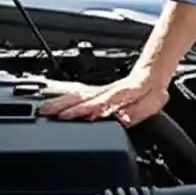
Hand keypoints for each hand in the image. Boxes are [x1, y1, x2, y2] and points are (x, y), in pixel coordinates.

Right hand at [37, 66, 169, 126]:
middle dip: (61, 105)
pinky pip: (77, 91)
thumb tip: (122, 119)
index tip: (66, 115)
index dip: (81, 110)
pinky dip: (62, 92)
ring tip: (43, 107)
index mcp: (117, 96)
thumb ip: (135, 113)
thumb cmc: (150, 94)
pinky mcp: (96, 91)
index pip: (95, 104)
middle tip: (44, 112)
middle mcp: (104, 93)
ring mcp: (99, 91)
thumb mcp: (150, 105)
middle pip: (80, 97)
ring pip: (76, 93)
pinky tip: (51, 93)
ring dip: (59, 100)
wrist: (152, 76)